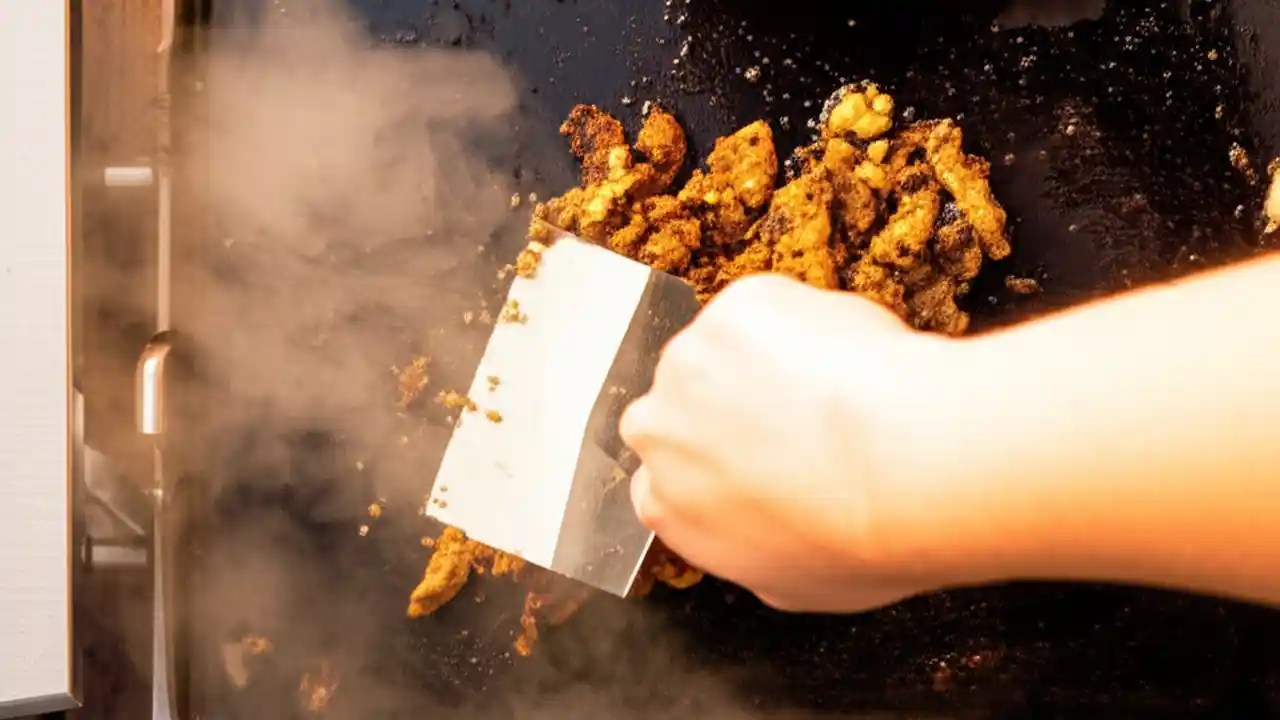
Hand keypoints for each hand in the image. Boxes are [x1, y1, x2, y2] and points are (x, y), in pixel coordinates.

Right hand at [620, 274, 958, 611]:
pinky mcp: (736, 309)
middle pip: (678, 403)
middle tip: (798, 418)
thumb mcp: (793, 586)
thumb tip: (769, 530)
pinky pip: (767, 308)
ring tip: (834, 391)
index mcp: (667, 507)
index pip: (661, 478)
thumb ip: (750, 549)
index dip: (708, 460)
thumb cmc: (859, 540)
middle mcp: (658, 431)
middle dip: (722, 403)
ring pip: (722, 348)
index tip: (752, 457)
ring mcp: (691, 361)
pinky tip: (844, 358)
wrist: (900, 468)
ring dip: (765, 358)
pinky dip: (801, 321)